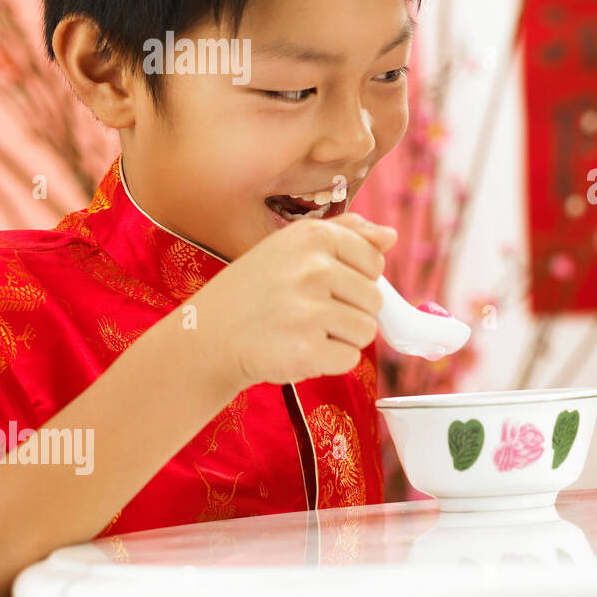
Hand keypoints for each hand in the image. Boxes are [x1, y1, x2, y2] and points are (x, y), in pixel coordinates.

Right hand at [191, 213, 397, 390]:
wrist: (206, 337)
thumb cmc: (255, 291)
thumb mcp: (291, 248)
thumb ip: (345, 236)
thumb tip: (390, 236)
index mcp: (313, 236)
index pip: (374, 261)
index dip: (354, 279)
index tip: (320, 284)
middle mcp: (313, 268)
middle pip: (374, 299)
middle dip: (348, 311)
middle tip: (305, 312)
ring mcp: (309, 310)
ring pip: (366, 330)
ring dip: (339, 338)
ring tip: (301, 330)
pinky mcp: (306, 350)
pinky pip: (349, 359)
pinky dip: (327, 361)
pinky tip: (295, 349)